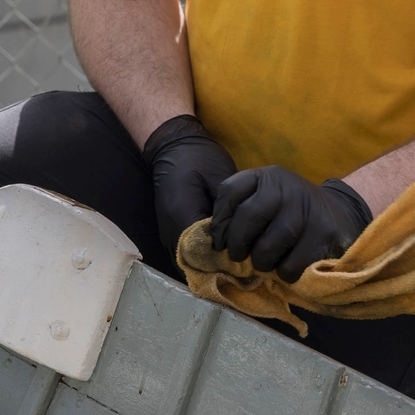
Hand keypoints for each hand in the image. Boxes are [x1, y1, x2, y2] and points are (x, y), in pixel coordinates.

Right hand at [143, 114, 236, 264]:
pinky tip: (221, 255)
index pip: (204, 251)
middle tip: (245, 267)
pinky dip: (201, 258)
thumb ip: (229, 207)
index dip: (226, 259)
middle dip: (218, 267)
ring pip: (189, 261)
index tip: (247, 260)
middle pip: (195, 263)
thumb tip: (242, 235)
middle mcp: (170, 231)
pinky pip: (185, 253)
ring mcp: (167, 234)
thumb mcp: (220, 177)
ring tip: (235, 265)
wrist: (173, 146)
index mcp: (183, 215)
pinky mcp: (170, 231)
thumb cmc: (198, 157)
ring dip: (209, 265)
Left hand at [210, 166, 372, 284]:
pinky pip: (289, 266)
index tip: (219, 240)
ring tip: (266, 261)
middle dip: (237, 245)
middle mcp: (286, 187)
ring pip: (267, 248)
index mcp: (267, 177)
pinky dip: (284, 273)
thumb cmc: (291, 211)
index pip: (230, 191)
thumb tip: (214, 240)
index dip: (219, 221)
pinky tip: (288, 265)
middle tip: (239, 256)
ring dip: (261, 263)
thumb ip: (240, 209)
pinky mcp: (323, 234)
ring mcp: (306, 210)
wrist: (340, 214)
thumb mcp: (266, 197)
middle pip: (247, 219)